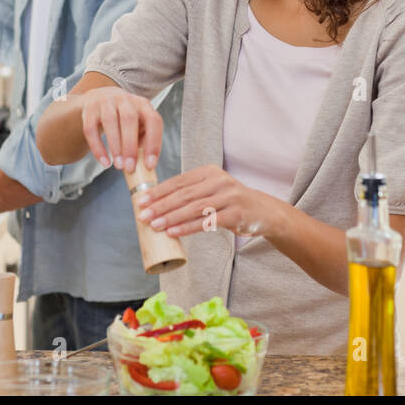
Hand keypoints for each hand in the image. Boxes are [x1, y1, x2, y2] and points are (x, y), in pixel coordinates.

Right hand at [79, 87, 162, 172]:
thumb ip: (144, 140)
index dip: (153, 143)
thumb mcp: (140, 124)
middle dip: (130, 146)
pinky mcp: (90, 109)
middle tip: (130, 168)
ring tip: (118, 166)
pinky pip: (91, 129)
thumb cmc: (126, 119)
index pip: (153, 121)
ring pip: (110, 122)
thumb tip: (145, 164)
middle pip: (129, 119)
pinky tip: (105, 162)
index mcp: (143, 104)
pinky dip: (97, 147)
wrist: (102, 97)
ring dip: (115, 147)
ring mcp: (106, 101)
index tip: (150, 165)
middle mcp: (126, 100)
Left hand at [135, 164, 275, 237]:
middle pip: (184, 194)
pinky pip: (207, 222)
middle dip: (161, 206)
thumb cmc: (230, 202)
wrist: (263, 211)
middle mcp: (219, 181)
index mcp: (209, 172)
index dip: (158, 191)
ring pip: (194, 208)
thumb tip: (156, 205)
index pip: (179, 181)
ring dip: (171, 217)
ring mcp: (229, 197)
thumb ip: (190, 193)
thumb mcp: (212, 190)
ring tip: (154, 225)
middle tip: (143, 215)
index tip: (141, 201)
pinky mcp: (236, 214)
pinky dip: (188, 227)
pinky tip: (174, 232)